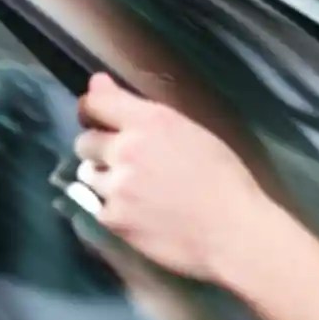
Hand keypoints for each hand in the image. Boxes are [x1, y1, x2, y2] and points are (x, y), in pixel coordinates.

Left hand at [74, 73, 283, 282]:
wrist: (233, 233)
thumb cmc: (225, 179)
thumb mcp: (193, 133)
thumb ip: (147, 114)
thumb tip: (102, 86)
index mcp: (151, 122)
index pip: (95, 103)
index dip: (90, 107)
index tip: (93, 113)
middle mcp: (127, 149)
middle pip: (85, 141)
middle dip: (100, 149)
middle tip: (124, 161)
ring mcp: (116, 186)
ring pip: (89, 175)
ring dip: (105, 179)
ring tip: (135, 191)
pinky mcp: (114, 219)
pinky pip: (99, 207)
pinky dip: (115, 209)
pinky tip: (140, 214)